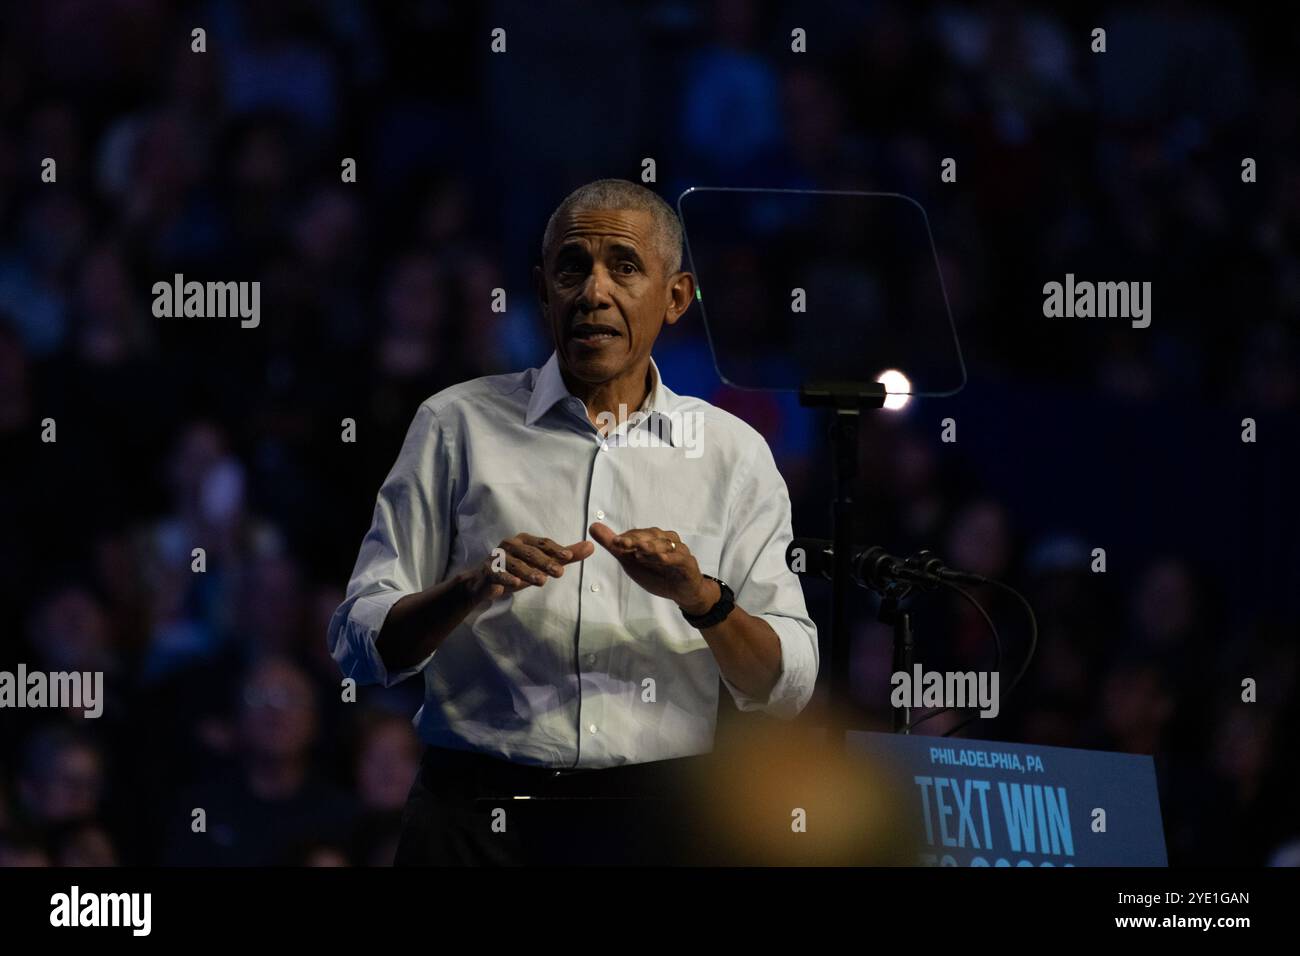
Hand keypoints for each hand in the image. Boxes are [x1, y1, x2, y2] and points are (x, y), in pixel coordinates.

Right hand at [461, 533, 593, 606]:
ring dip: (527, 572)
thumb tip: (591, 546)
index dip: (556, 549)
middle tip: (560, 573)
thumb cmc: (517, 569)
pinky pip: (496, 574)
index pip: (543, 543)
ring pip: (514, 564)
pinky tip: (513, 585)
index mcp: (524, 540)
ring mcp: (497, 557)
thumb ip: (564, 556)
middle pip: (529, 552)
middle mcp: (510, 545)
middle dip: (545, 562)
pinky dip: (504, 579)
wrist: (485, 581)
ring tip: (541, 581)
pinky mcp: (487, 571)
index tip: (569, 558)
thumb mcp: (541, 563)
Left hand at [589, 523, 718, 612]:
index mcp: (653, 537)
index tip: (613, 542)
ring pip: (665, 545)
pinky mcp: (687, 563)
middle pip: (651, 536)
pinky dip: (669, 558)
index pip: (638, 534)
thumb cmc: (657, 572)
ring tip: (639, 550)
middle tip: (621, 544)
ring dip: (651, 547)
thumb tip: (593, 526)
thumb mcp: (631, 560)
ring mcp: (678, 550)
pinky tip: (660, 559)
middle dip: (636, 540)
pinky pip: (678, 558)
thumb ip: (613, 545)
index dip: (626, 538)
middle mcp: (667, 540)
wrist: (683, 591)